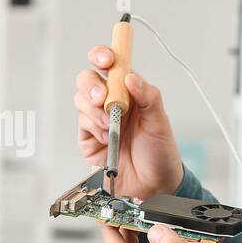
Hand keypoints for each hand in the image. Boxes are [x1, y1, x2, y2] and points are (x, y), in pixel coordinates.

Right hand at [75, 45, 182, 198]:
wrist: (154, 186)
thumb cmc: (160, 153)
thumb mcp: (160, 122)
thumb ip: (148, 97)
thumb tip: (131, 77)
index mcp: (131, 92)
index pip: (112, 64)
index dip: (104, 56)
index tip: (106, 59)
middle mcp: (112, 102)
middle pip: (88, 79)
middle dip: (91, 84)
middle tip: (102, 97)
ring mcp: (98, 119)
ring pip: (81, 99)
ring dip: (94, 110)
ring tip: (111, 126)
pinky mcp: (88, 137)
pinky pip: (82, 123)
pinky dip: (93, 127)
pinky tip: (108, 139)